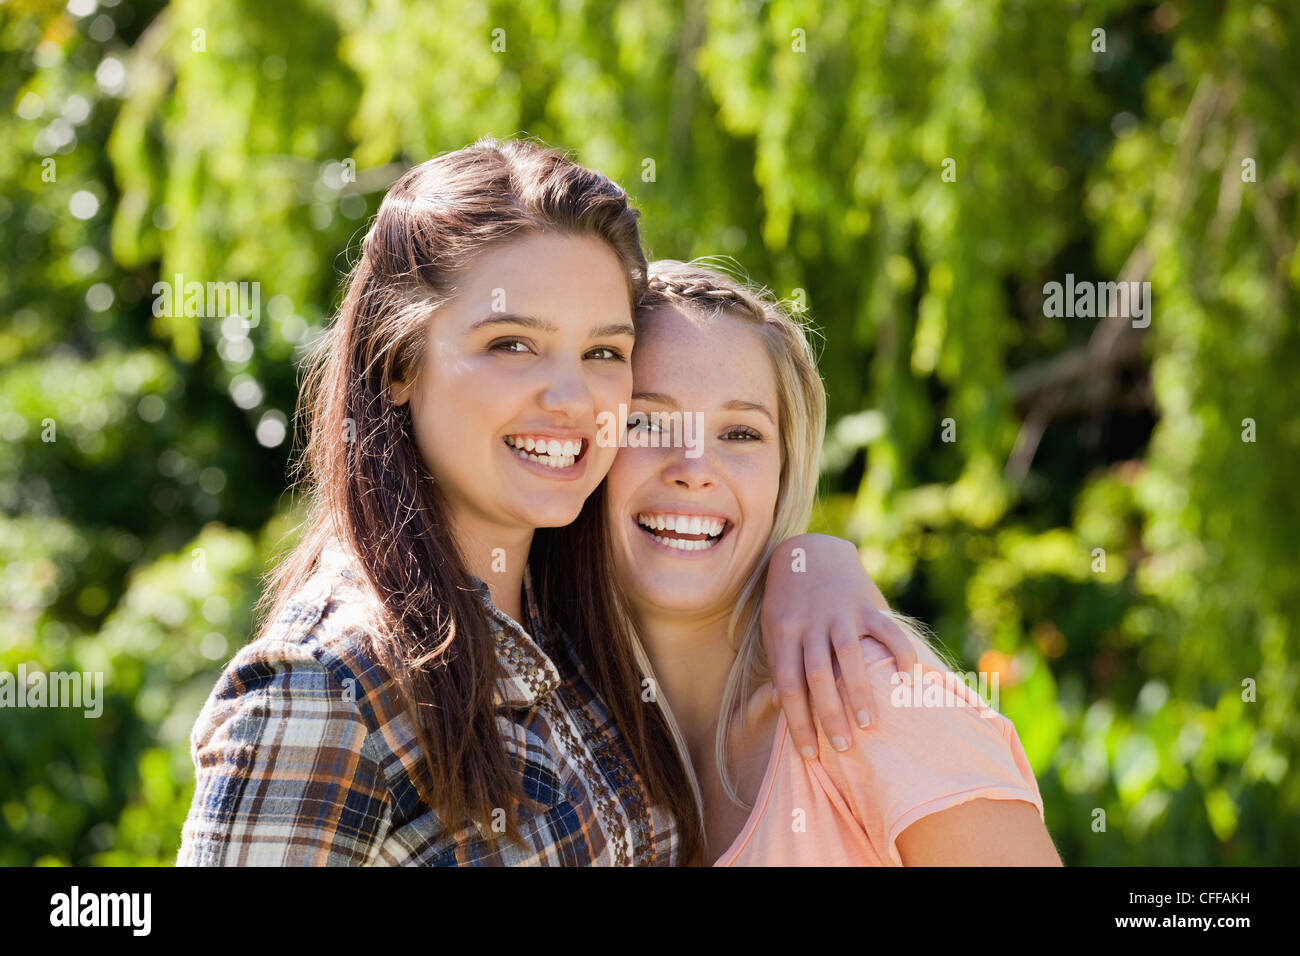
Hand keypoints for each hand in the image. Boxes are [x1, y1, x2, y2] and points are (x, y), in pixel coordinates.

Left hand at [761, 533, 919, 759]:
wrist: (809, 550)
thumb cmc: (788, 599)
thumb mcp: (773, 627)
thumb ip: (778, 661)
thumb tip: (779, 701)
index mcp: (785, 634)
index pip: (789, 687)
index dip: (798, 722)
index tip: (809, 754)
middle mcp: (811, 625)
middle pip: (818, 677)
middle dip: (830, 716)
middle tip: (844, 747)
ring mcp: (839, 613)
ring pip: (849, 657)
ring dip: (861, 693)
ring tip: (870, 725)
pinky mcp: (864, 603)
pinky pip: (885, 629)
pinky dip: (898, 652)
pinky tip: (907, 677)